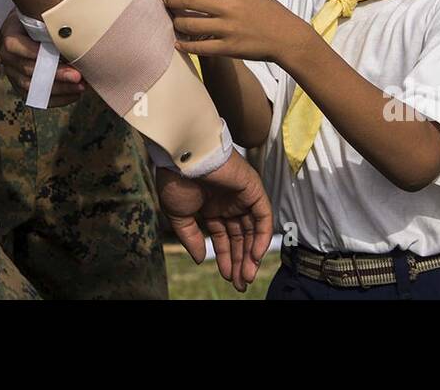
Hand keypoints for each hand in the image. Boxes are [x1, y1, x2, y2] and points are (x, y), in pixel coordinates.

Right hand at [0, 9, 84, 106]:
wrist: (18, 32)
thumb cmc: (34, 23)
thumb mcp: (37, 17)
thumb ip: (50, 25)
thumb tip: (75, 34)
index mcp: (10, 38)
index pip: (17, 46)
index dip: (36, 52)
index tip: (60, 54)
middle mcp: (9, 59)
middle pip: (30, 70)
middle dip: (56, 74)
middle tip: (77, 75)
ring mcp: (13, 74)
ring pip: (33, 87)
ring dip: (59, 89)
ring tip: (80, 86)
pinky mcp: (20, 87)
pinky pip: (37, 98)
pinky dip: (57, 99)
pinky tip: (74, 95)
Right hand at [156, 150, 272, 291]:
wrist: (184, 156)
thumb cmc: (176, 180)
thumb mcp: (178, 216)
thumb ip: (191, 238)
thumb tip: (201, 259)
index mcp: (211, 207)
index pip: (224, 237)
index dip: (226, 257)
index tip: (227, 276)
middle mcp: (229, 203)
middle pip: (240, 237)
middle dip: (240, 261)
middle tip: (241, 283)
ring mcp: (242, 196)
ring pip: (252, 230)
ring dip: (251, 254)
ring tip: (246, 276)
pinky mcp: (253, 189)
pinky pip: (263, 217)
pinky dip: (261, 237)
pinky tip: (255, 255)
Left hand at [165, 0, 311, 64]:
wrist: (287, 38)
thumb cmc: (268, 11)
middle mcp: (228, 7)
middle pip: (188, 1)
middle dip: (172, 0)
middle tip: (168, 1)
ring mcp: (227, 29)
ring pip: (189, 25)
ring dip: (177, 23)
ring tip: (175, 21)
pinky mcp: (228, 48)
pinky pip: (199, 47)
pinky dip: (185, 46)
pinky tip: (178, 44)